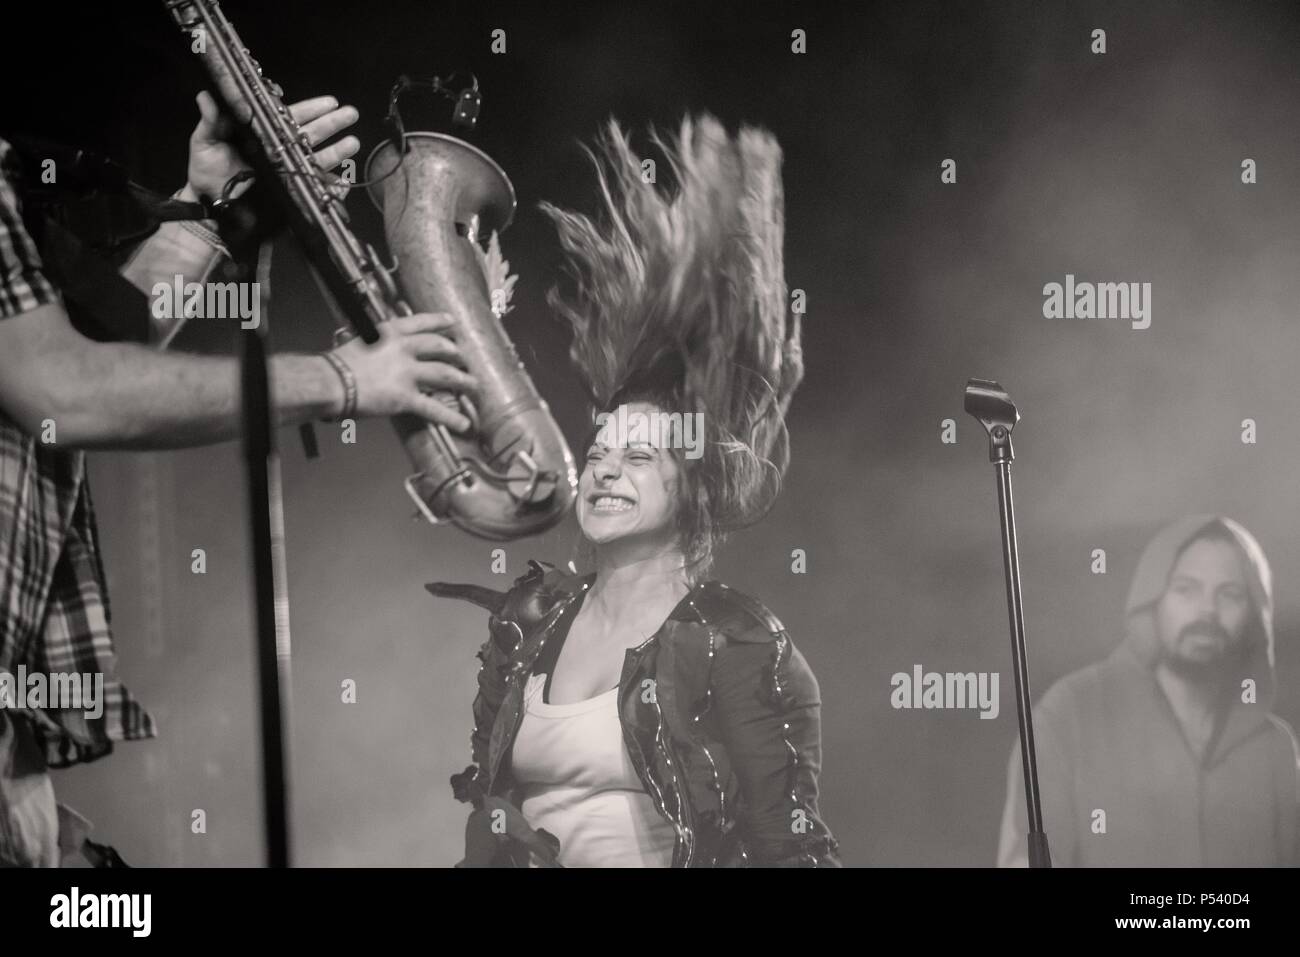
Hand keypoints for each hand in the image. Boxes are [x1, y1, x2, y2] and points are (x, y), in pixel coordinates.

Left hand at [183, 91, 360, 202]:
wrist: (209, 204)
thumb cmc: (206, 171)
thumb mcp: (205, 141)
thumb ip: (211, 120)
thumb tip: (205, 95)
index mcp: (264, 134)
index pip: (291, 117)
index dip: (312, 109)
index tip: (330, 102)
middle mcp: (280, 151)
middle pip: (311, 134)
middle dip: (333, 124)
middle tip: (351, 114)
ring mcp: (287, 171)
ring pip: (317, 158)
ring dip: (337, 151)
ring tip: (354, 143)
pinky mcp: (290, 192)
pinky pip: (314, 188)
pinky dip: (331, 187)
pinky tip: (344, 183)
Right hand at [331, 313, 477, 429]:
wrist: (329, 381)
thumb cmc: (336, 364)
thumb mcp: (359, 342)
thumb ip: (374, 345)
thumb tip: (377, 353)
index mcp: (390, 333)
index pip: (421, 323)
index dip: (439, 322)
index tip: (452, 323)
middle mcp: (404, 349)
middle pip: (440, 347)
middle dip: (456, 354)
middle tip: (464, 359)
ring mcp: (408, 373)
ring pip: (446, 374)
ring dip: (463, 380)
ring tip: (474, 386)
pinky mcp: (406, 397)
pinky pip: (434, 408)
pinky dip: (451, 417)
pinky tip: (464, 423)